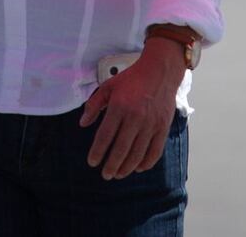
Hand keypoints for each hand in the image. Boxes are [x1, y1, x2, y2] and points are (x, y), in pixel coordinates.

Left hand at [79, 39, 183, 179]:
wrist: (159, 71)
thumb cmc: (132, 78)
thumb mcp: (108, 86)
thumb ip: (94, 104)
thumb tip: (83, 123)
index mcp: (119, 106)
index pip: (105, 136)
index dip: (97, 152)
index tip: (92, 162)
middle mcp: (135, 117)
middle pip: (121, 149)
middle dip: (111, 165)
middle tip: (105, 174)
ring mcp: (151, 123)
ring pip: (137, 153)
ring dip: (127, 167)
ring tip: (118, 174)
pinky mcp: (162, 127)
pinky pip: (155, 151)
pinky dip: (146, 163)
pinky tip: (138, 167)